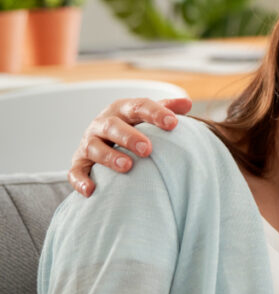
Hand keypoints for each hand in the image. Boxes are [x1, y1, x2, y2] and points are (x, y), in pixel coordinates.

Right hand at [69, 96, 191, 196]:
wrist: (104, 139)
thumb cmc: (134, 127)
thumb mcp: (147, 116)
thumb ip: (167, 109)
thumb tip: (187, 103)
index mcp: (122, 110)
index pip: (138, 106)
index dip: (155, 113)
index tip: (173, 123)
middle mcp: (102, 124)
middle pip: (113, 126)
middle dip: (129, 137)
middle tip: (148, 149)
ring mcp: (89, 143)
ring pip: (94, 147)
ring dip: (109, 157)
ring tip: (127, 166)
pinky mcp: (79, 162)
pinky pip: (76, 171)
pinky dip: (80, 180)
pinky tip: (91, 190)